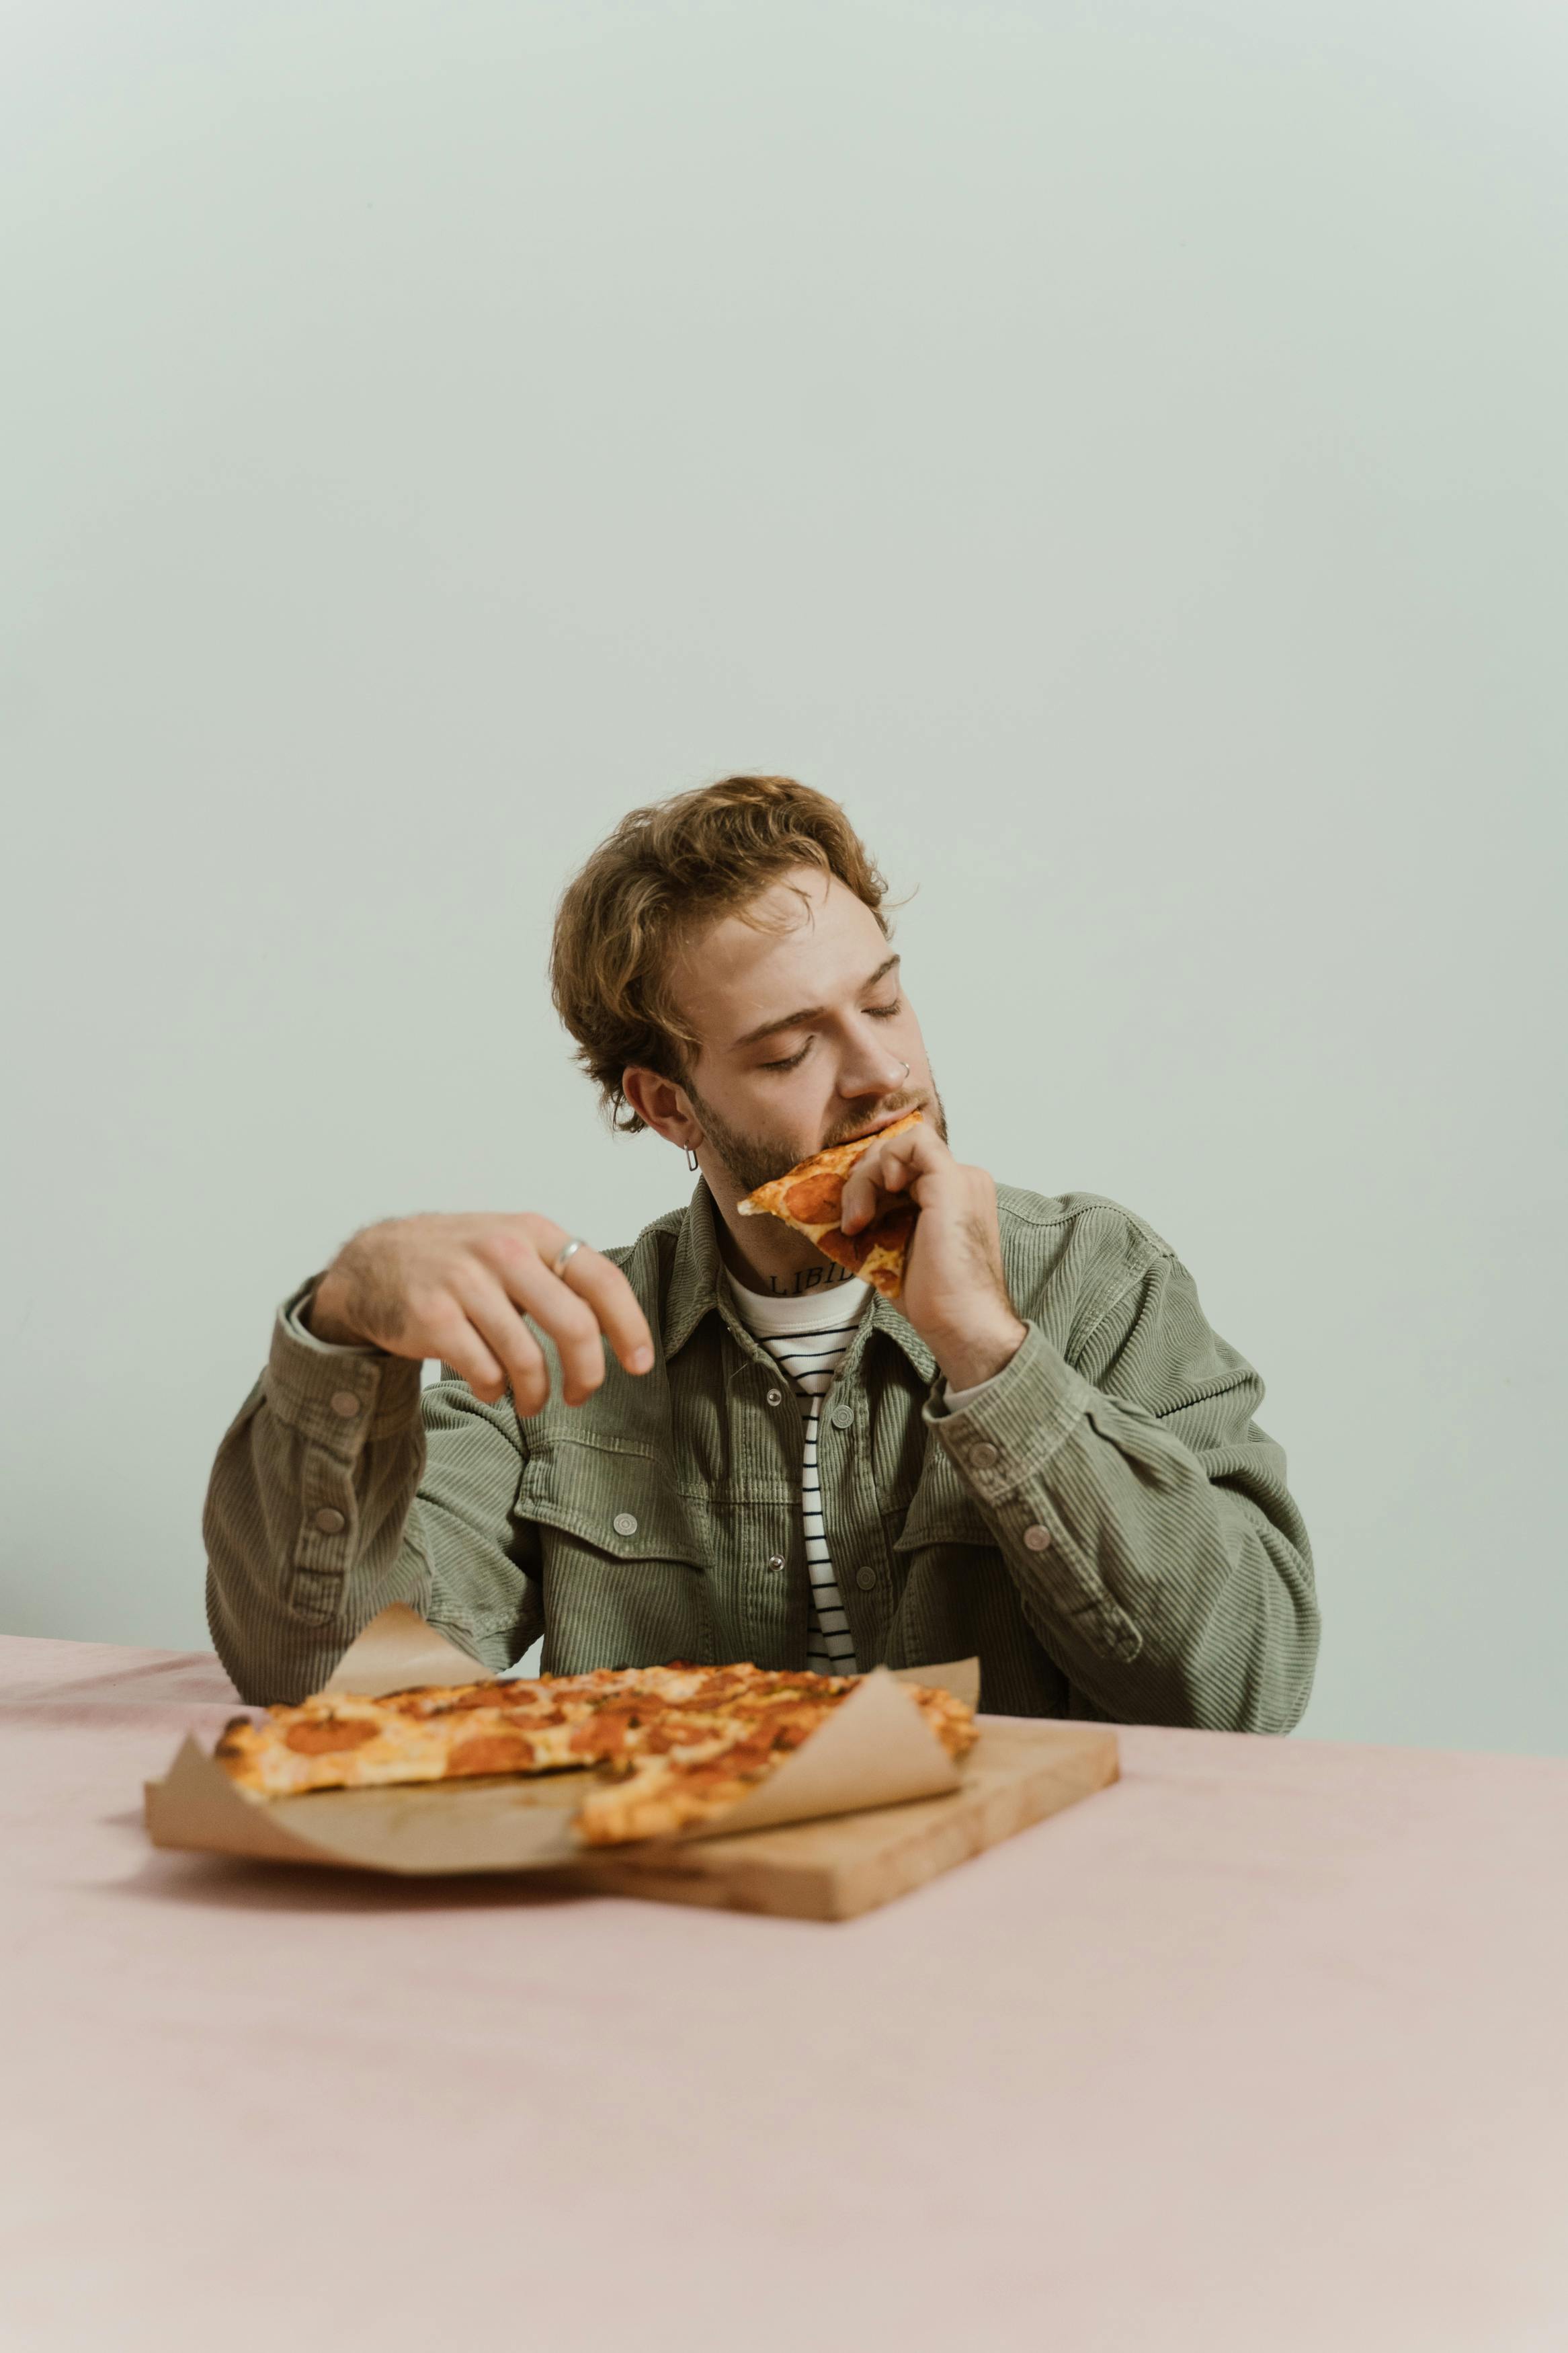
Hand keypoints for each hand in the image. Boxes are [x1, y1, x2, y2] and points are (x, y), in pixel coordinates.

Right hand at [306, 1213, 654, 1414]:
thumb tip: (616, 1325)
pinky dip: (494, 1390)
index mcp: (533, 1232)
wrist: (373, 1262)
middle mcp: (503, 1251)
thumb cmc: (456, 1261)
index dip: (629, 1326)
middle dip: (587, 1373)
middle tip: (582, 1395)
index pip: (601, 1279)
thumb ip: (558, 1275)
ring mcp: (465, 1283)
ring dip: (535, 1394)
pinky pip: (485, 1371)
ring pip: (527, 1359)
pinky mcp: (432, 1317)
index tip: (641, 1363)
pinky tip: (489, 1386)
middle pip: (573, 1325)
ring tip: (529, 1402)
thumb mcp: (511, 1245)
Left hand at [839, 1125, 1026, 1389]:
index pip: (904, 1166)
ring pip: (899, 1146)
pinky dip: (886, 1162)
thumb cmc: (932, 1299)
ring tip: (858, 1222)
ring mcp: (960, 1178)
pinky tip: (880, 1197)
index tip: (854, 1217)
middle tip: (851, 1222)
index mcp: (953, 1196)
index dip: (870, 1181)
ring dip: (865, 1178)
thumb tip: (844, 1210)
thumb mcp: (896, 1248)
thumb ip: (882, 1220)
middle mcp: (962, 1181)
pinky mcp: (951, 1181)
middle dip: (862, 1180)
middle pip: (897, 1154)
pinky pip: (913, 1142)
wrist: (960, 1324)